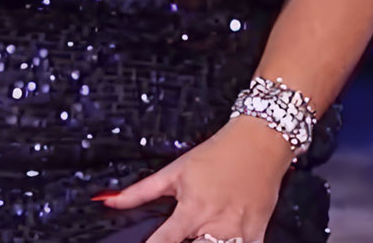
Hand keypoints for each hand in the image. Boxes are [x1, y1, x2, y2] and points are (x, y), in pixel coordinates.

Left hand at [96, 117, 293, 242]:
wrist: (262, 140)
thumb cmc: (218, 153)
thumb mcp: (176, 170)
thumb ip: (141, 191)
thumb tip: (109, 200)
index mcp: (192, 210)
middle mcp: (216, 224)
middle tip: (184, 235)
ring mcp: (239, 232)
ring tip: (199, 236)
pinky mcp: (257, 233)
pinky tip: (223, 239)